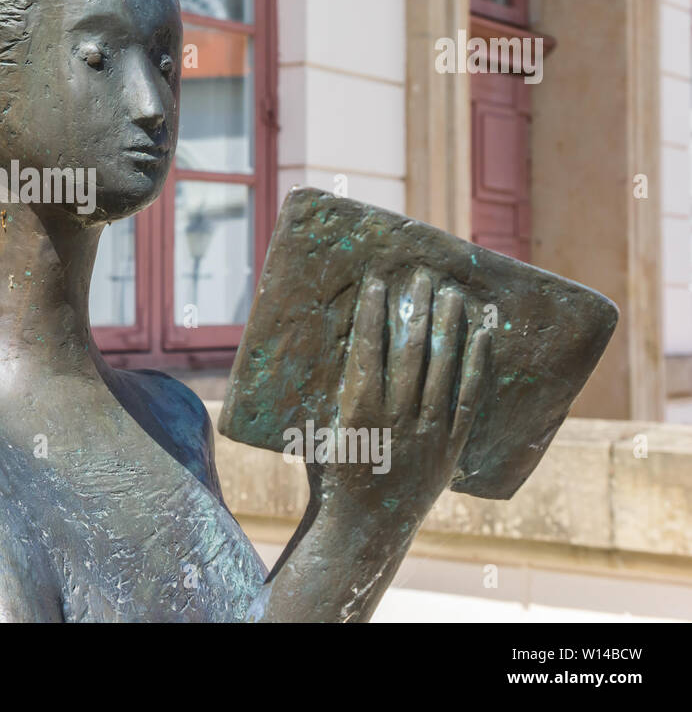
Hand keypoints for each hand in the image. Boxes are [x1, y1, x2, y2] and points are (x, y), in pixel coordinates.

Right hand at [315, 269, 489, 518]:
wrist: (362, 529)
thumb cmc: (332, 476)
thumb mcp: (322, 428)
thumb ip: (335, 389)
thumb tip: (340, 342)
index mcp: (358, 409)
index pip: (369, 347)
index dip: (373, 312)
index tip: (378, 282)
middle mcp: (396, 416)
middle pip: (410, 350)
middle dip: (415, 309)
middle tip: (421, 276)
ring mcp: (427, 431)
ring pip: (443, 368)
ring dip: (448, 327)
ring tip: (452, 294)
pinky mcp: (450, 446)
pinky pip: (469, 398)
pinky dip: (476, 365)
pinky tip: (481, 335)